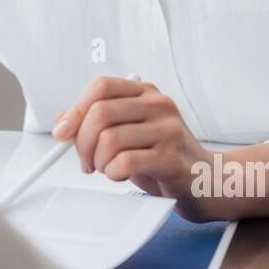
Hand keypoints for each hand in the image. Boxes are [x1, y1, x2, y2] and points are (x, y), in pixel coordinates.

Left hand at [52, 75, 213, 217]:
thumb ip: (97, 123)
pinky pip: (124, 162)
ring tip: (109, 169)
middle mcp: (158, 105)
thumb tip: (61, 119)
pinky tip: (122, 176)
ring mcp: (168, 130)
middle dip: (81, 143)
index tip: (61, 133)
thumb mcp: (128, 134)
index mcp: (145, 92)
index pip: (100, 86)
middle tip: (86, 162)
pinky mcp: (171, 158)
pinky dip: (113, 173)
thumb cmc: (163, 156)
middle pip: (100, 113)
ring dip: (99, 161)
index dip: (75, 110)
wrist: (208, 181)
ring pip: (109, 140)